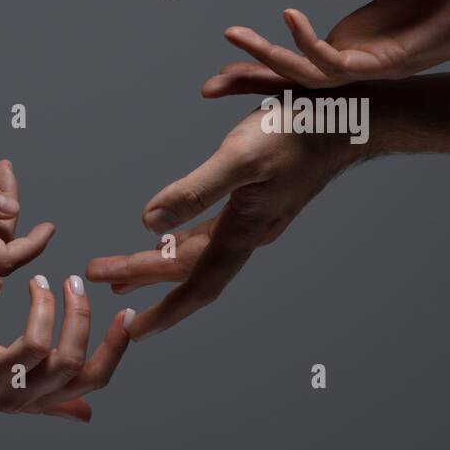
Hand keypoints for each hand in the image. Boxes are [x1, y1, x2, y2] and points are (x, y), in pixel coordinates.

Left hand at [0, 273, 131, 420]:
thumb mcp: (11, 393)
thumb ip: (51, 402)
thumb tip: (87, 413)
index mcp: (36, 397)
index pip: (91, 379)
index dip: (115, 349)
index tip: (124, 314)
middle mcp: (16, 394)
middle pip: (69, 361)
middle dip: (78, 316)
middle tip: (73, 282)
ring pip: (34, 346)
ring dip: (42, 305)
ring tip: (36, 279)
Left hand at [87, 103, 366, 337]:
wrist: (350, 118)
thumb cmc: (297, 133)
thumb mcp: (241, 157)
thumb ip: (195, 190)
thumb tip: (148, 222)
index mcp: (246, 230)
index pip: (199, 283)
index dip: (167, 311)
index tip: (133, 330)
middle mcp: (251, 231)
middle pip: (191, 268)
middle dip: (144, 275)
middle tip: (99, 277)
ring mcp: (257, 216)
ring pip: (200, 250)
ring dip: (160, 260)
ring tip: (125, 270)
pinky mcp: (259, 197)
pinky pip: (212, 231)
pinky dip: (184, 237)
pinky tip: (171, 231)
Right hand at [203, 0, 449, 93]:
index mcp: (355, 44)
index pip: (295, 59)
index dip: (258, 61)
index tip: (223, 57)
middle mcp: (360, 62)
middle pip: (292, 79)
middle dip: (250, 82)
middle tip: (210, 85)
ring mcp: (373, 66)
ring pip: (306, 75)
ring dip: (268, 59)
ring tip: (236, 37)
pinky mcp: (389, 62)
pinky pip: (339, 65)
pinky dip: (309, 44)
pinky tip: (289, 15)